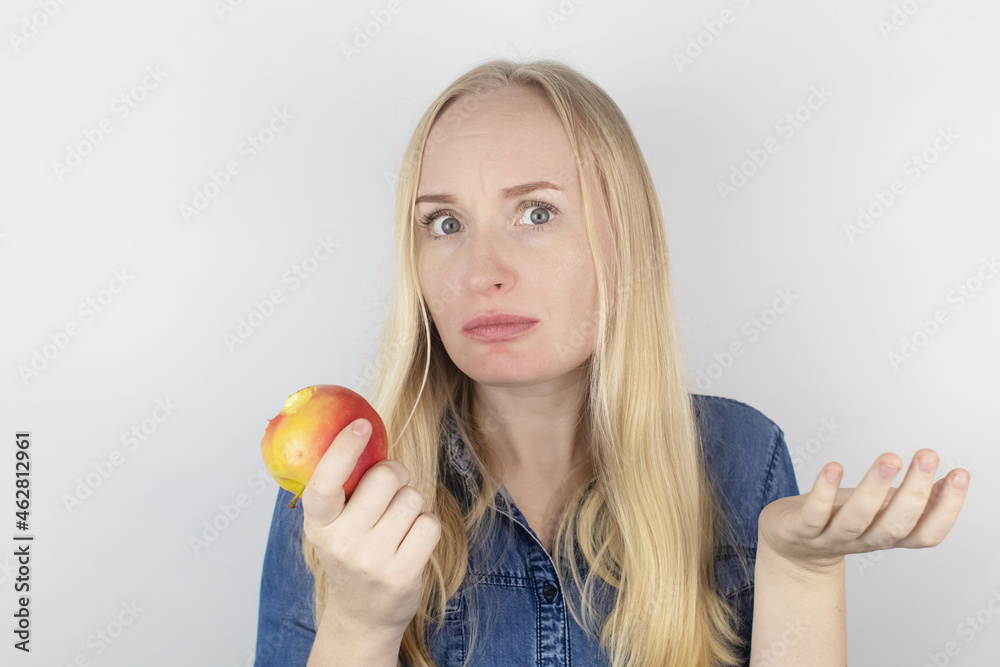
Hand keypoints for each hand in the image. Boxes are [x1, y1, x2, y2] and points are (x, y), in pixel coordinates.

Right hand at [300, 418, 442, 638]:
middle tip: (391, 489)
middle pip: (385, 478)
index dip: (342, 449)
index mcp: (318, 524)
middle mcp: (341, 543)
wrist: (362, 616)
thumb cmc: (352, 554)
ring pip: (412, 499)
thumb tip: (361, 430)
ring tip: (398, 524)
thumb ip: (342, 487)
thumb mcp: (332, 525)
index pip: (325, 481)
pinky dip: (426, 527)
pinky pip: (429, 524)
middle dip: (396, 474)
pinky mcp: (402, 575)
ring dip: (412, 504)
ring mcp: (371, 561)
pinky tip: (411, 542)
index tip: (360, 424)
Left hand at [757, 448, 969, 572]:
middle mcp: (864, 541)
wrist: (790, 546)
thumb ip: (913, 500)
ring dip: (874, 489)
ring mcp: (830, 538)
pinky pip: (814, 514)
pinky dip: (823, 491)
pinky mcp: (800, 530)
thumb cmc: (839, 519)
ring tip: (890, 458)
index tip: (961, 474)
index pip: (926, 533)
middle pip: (894, 525)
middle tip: (927, 456)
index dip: (946, 509)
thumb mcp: (879, 510)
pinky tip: (833, 467)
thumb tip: (954, 479)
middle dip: (914, 491)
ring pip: (856, 519)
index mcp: (888, 536)